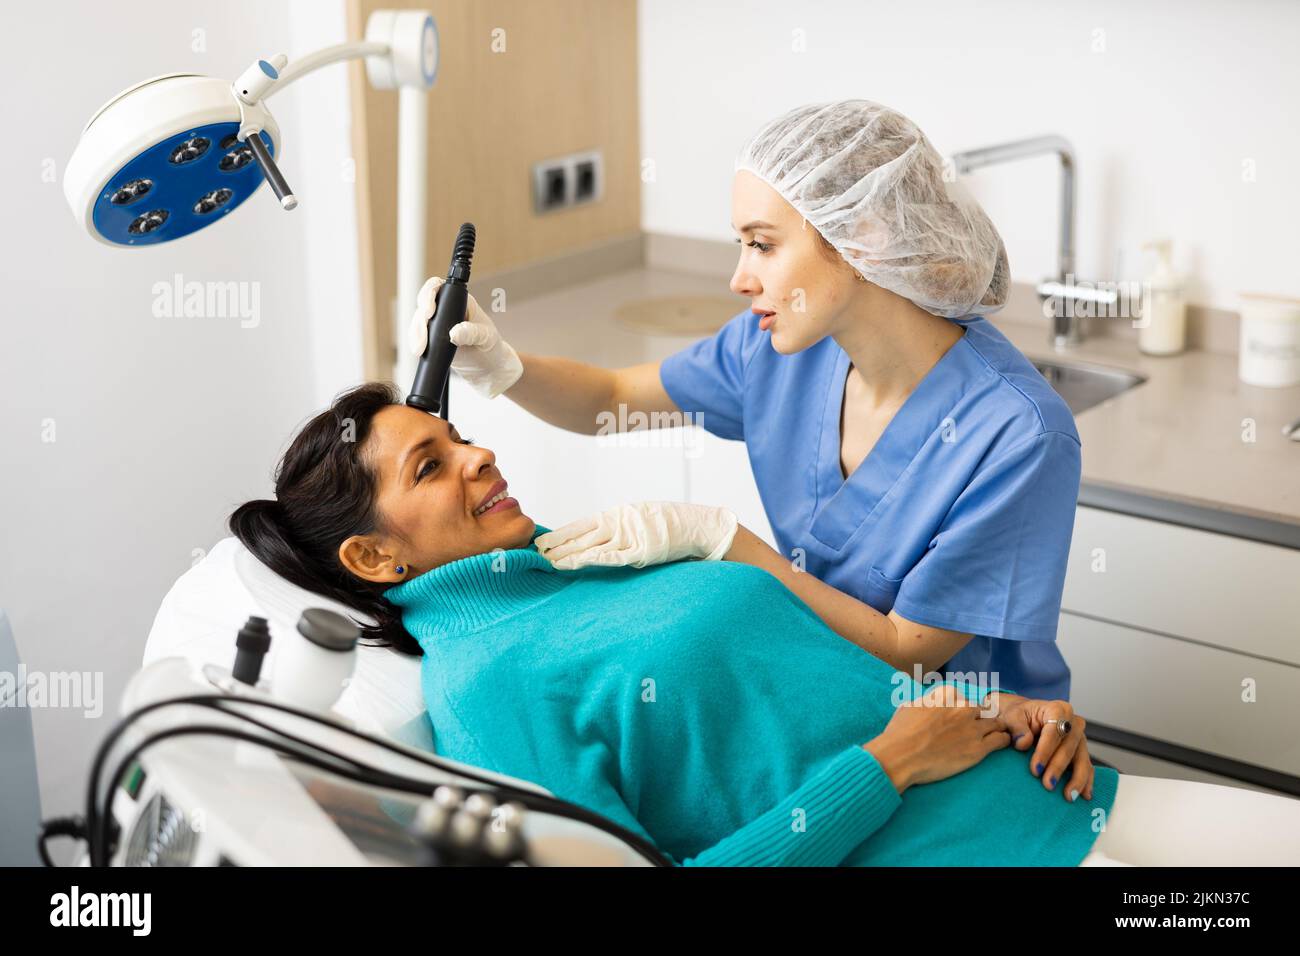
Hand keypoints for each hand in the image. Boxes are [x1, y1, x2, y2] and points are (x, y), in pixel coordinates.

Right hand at [406, 275, 522, 399]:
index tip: (429, 312)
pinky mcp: (432, 340)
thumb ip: (472, 333)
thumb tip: (454, 333)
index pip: (438, 288)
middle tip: (423, 339)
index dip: (429, 295)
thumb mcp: (486, 337)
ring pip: (418, 322)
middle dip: (419, 322)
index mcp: (460, 301)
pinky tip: (419, 351)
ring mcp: (437, 325)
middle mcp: (446, 310)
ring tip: (420, 350)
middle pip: (423, 306)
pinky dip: (416, 343)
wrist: (489, 367)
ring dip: (415, 335)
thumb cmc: (492, 346)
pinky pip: (418, 337)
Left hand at [535, 502, 738, 569]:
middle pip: (582, 536)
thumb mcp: (638, 519)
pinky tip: (578, 563)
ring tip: (550, 563)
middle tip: (536, 553)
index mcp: (617, 514)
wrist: (697, 525)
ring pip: (594, 547)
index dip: (561, 534)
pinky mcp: (644, 551)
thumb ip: (618, 529)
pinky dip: (595, 560)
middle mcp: (620, 523)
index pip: (582, 525)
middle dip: (558, 545)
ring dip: (570, 556)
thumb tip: (596, 540)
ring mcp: (632, 536)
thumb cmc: (668, 524)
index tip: (541, 541)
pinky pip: (615, 557)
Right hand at [864, 683, 1010, 791]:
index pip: (963, 696)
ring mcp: (972, 728)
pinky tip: (1000, 742)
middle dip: (980, 717)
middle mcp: (962, 707)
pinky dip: (1002, 739)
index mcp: (946, 695)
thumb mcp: (909, 705)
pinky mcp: (978, 748)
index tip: (959, 716)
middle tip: (975, 728)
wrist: (901, 756)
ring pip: (996, 722)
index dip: (962, 707)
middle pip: (982, 708)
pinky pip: (1001, 739)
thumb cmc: (899, 732)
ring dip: (995, 727)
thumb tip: (929, 700)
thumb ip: (925, 699)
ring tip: (993, 734)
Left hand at [985, 692, 1094, 801]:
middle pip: (1069, 747)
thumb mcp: (1012, 716)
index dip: (1045, 751)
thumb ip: (1016, 727)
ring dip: (1077, 779)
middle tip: (1047, 784)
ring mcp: (1080, 738)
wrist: (1025, 718)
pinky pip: (1087, 767)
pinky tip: (1084, 795)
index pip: (1053, 732)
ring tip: (1068, 796)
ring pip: (1082, 759)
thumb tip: (1023, 742)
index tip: (1035, 769)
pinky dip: (1086, 781)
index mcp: (1058, 709)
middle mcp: (1073, 723)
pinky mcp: (1081, 751)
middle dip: (1058, 767)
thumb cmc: (1019, 716)